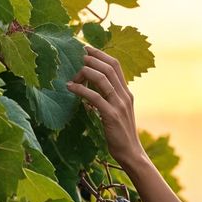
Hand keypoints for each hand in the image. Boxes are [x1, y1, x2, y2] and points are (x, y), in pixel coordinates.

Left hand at [67, 45, 143, 169]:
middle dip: (91, 59)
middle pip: (108, 67)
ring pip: (102, 78)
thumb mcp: (116, 112)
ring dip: (84, 72)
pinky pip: (94, 97)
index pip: (115, 65)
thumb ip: (107, 99)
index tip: (86, 49)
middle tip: (76, 57)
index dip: (100, 54)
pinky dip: (81, 90)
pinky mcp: (111, 115)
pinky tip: (70, 88)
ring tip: (72, 74)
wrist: (131, 153)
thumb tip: (90, 90)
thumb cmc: (121, 134)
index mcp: (126, 93)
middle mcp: (124, 95)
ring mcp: (119, 105)